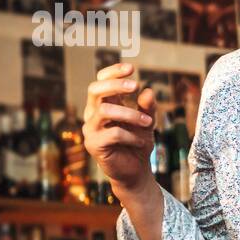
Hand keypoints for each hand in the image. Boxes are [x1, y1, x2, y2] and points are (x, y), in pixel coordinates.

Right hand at [83, 62, 156, 191]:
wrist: (135, 171)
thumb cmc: (138, 143)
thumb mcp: (148, 121)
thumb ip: (148, 107)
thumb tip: (149, 91)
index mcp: (104, 104)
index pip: (100, 81)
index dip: (112, 72)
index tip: (131, 68)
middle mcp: (93, 114)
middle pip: (95, 90)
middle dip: (115, 84)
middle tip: (135, 86)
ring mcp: (91, 129)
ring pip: (105, 110)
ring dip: (130, 113)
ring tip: (148, 123)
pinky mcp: (94, 145)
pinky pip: (113, 133)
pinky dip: (131, 136)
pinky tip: (140, 142)